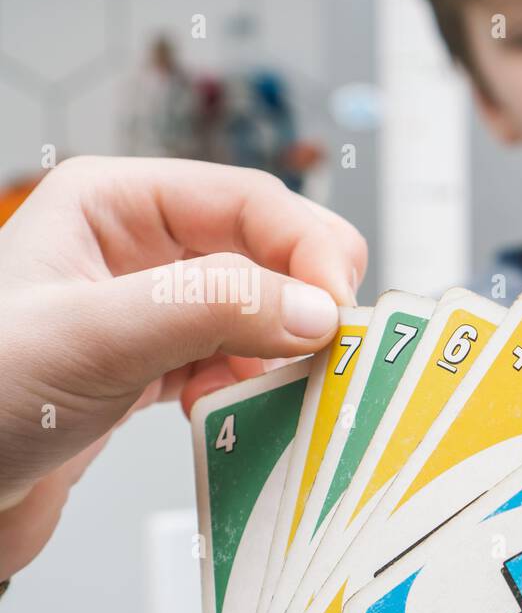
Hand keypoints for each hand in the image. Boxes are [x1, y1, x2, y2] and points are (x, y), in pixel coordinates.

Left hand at [0, 156, 367, 579]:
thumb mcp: (93, 340)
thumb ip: (208, 311)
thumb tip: (315, 309)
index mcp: (114, 205)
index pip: (248, 202)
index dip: (308, 249)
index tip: (339, 311)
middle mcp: (139, 249)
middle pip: (268, 252)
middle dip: (308, 297)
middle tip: (335, 349)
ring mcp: (153, 310)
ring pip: (262, 311)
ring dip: (286, 350)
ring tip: (283, 389)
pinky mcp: (160, 367)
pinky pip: (239, 362)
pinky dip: (258, 387)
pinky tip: (238, 411)